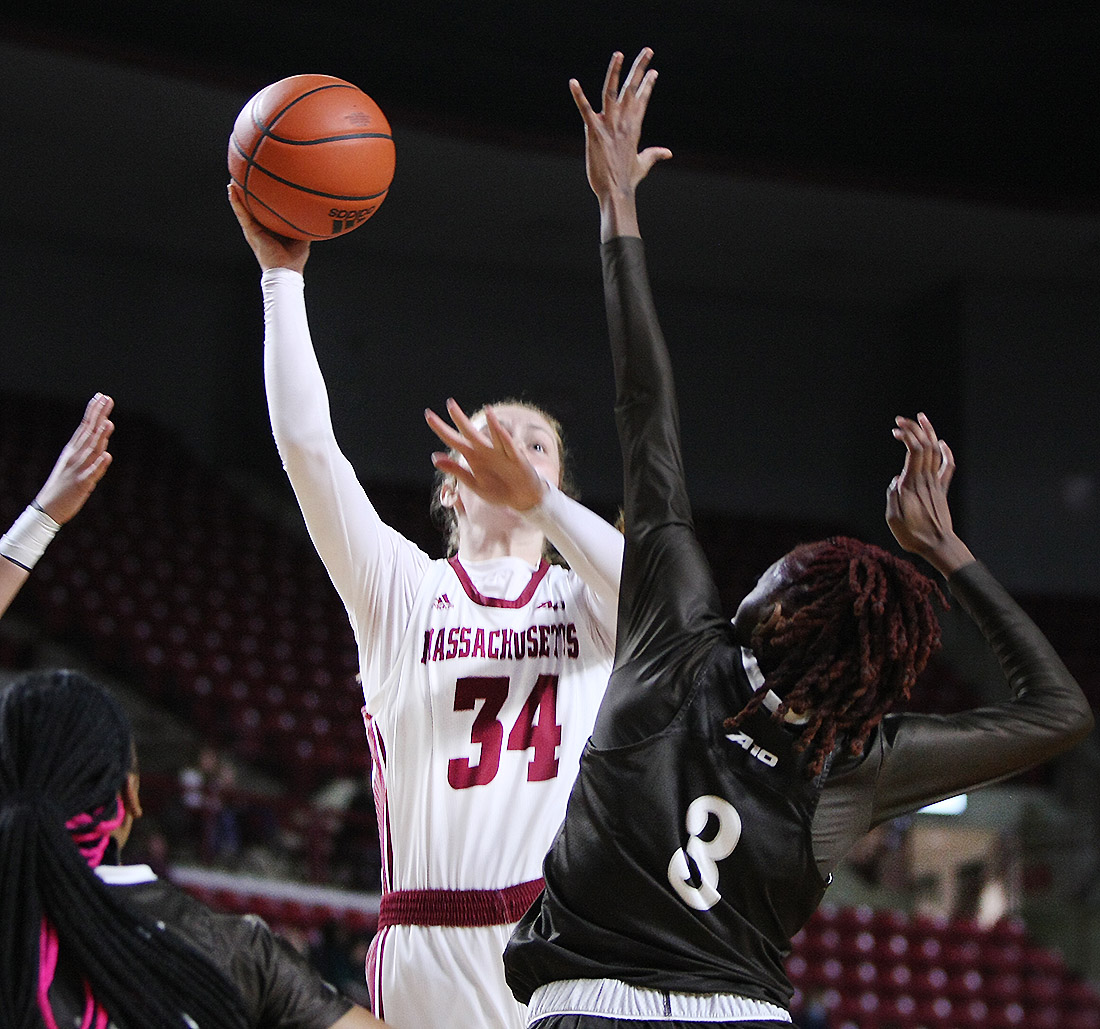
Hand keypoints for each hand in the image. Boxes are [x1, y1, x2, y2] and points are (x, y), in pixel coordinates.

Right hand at [35, 393, 114, 523]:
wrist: (48, 507)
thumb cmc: (65, 484)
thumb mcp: (76, 464)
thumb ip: (91, 451)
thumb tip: (104, 440)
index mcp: (73, 450)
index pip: (85, 426)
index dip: (94, 411)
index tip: (101, 396)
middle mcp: (75, 456)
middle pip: (89, 433)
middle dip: (98, 416)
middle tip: (106, 399)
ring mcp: (78, 469)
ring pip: (91, 451)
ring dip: (100, 437)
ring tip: (108, 423)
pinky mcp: (81, 484)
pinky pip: (91, 474)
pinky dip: (99, 465)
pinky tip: (107, 456)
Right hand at [227, 182, 309, 273]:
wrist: (285, 271)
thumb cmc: (294, 259)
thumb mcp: (302, 238)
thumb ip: (305, 226)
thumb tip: (314, 213)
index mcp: (271, 229)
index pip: (265, 212)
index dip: (263, 201)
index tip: (263, 186)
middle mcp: (260, 228)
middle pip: (252, 208)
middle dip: (248, 195)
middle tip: (245, 179)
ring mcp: (253, 229)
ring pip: (243, 208)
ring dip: (237, 194)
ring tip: (232, 179)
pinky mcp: (250, 231)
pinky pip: (241, 213)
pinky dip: (235, 201)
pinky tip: (231, 189)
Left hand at [425, 399, 544, 512]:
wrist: (521, 499)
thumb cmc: (498, 490)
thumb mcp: (474, 484)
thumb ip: (456, 471)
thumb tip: (435, 457)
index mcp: (473, 457)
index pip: (453, 440)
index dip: (441, 428)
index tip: (428, 415)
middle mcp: (485, 451)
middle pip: (470, 432)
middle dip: (460, 418)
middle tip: (449, 402)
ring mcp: (501, 453)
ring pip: (493, 434)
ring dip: (491, 423)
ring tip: (487, 410)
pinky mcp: (516, 459)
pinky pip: (509, 446)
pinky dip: (504, 436)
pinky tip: (500, 428)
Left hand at [570, 49, 671, 236]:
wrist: (616, 193)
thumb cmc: (627, 181)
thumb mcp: (643, 164)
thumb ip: (654, 154)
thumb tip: (668, 152)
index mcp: (634, 128)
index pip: (642, 101)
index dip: (648, 85)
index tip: (654, 72)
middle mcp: (623, 123)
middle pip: (632, 90)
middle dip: (640, 69)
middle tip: (648, 51)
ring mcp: (609, 126)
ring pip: (613, 93)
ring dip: (615, 72)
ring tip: (619, 54)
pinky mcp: (594, 133)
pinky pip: (585, 110)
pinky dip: (579, 96)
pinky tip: (573, 82)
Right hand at [886, 412, 973, 575]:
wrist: (939, 545)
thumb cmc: (913, 536)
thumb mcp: (894, 520)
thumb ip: (893, 498)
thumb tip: (895, 479)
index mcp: (912, 485)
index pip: (914, 451)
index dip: (907, 435)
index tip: (895, 430)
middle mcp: (926, 480)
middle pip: (924, 445)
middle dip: (914, 429)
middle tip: (901, 420)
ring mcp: (936, 484)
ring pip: (935, 451)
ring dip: (929, 433)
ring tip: (921, 419)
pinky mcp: (942, 489)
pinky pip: (947, 466)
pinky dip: (945, 452)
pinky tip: (941, 443)